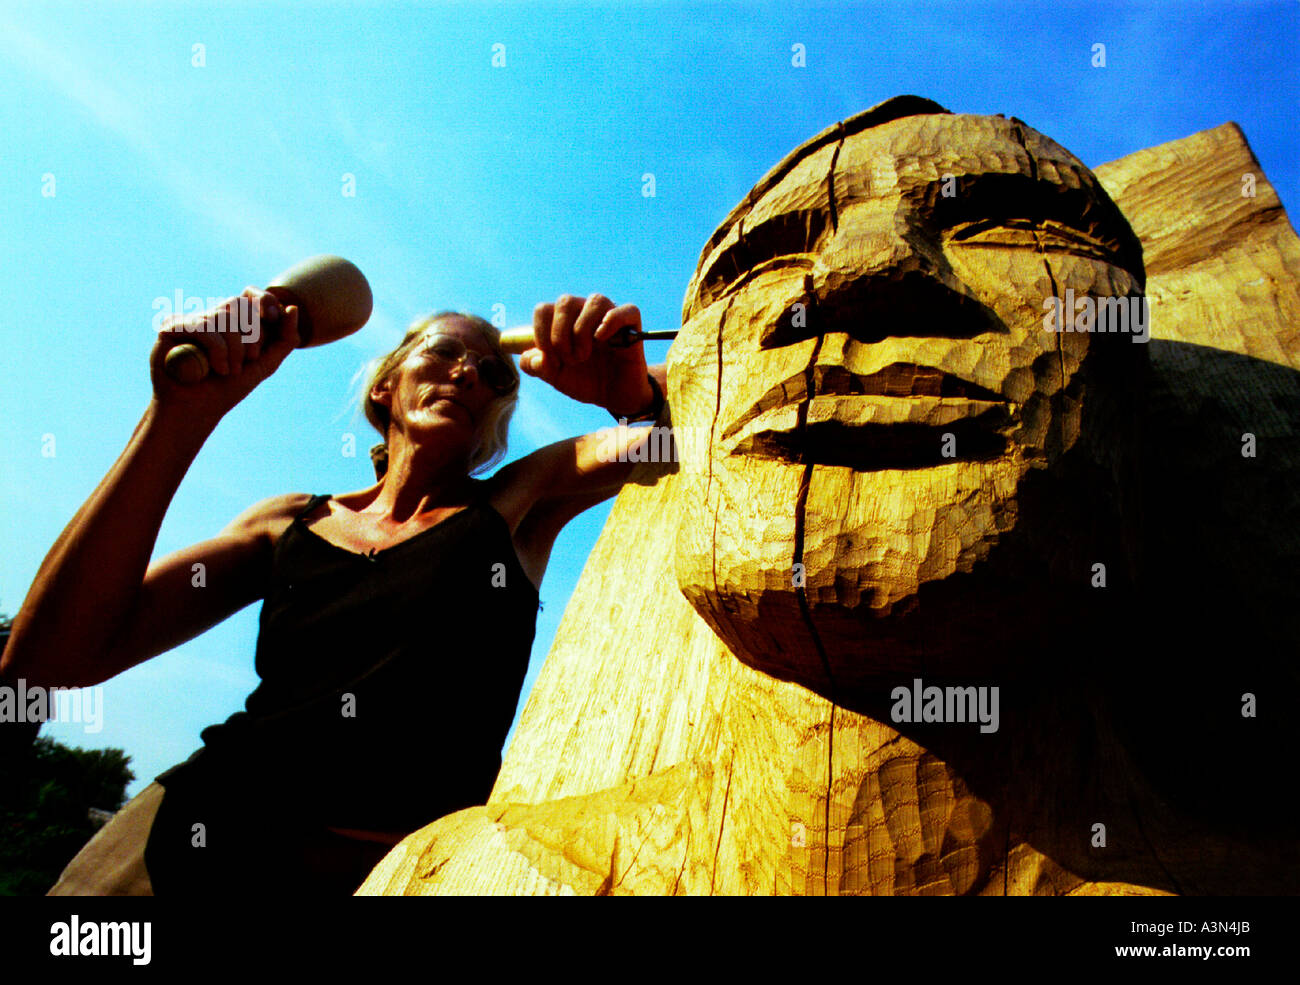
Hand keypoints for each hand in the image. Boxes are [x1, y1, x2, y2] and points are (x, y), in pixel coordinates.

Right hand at [149, 287, 299, 425]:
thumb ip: (284, 338)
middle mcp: (210, 317)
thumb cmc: (226, 389)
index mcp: (231, 322)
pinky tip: (217, 369)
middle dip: (253, 334)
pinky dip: (218, 349)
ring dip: (235, 348)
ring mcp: (190, 319)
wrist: (196, 411)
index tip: (274, 316)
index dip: (265, 299)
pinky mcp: (171, 326)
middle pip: (239, 303)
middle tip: (249, 360)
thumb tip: (293, 307)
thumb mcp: (264, 364)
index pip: (250, 295)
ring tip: (230, 371)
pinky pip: (204, 326)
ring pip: (224, 315)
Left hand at [520, 294, 653, 416]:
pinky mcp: (632, 326)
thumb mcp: (555, 377)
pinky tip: (602, 339)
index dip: (541, 334)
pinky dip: (612, 321)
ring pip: (594, 301)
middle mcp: (584, 311)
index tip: (551, 360)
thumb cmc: (584, 380)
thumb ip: (537, 366)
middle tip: (569, 360)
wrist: (613, 396)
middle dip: (560, 336)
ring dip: (583, 331)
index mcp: (563, 320)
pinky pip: (626, 310)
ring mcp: (609, 315)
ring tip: (584, 356)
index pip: (543, 309)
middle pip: (565, 301)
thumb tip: (529, 356)